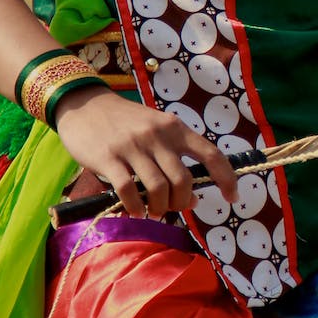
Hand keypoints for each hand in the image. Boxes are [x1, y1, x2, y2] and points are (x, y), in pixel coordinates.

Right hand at [52, 88, 238, 218]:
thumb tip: (194, 197)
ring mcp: (133, 146)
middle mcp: (158, 135)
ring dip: (159, 208)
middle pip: (184, 180)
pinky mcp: (108, 158)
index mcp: (175, 127)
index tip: (233, 197)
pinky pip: (129, 190)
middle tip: (172, 208)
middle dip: (182, 202)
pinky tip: (135, 211)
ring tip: (153, 212)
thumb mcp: (156, 129)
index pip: (210, 154)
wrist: (84, 104)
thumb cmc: (125, 122)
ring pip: (158, 188)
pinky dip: (135, 207)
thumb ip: (174, 158)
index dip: (226, 178)